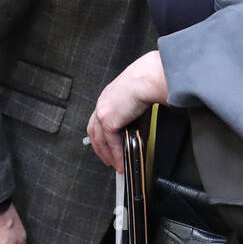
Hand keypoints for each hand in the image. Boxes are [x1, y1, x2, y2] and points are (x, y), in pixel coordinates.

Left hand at [87, 50, 167, 172]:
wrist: (148, 78)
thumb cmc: (148, 81)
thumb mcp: (138, 97)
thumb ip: (134, 112)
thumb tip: (140, 126)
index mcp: (108, 96)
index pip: (99, 120)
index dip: (102, 135)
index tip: (107, 144)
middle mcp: (102, 103)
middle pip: (94, 131)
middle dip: (100, 148)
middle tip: (108, 159)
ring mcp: (102, 112)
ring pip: (99, 140)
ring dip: (107, 155)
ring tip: (116, 165)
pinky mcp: (108, 120)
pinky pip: (110, 143)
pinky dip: (116, 155)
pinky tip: (121, 162)